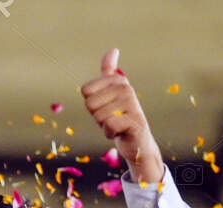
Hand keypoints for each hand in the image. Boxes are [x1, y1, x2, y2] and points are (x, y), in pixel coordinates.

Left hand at [80, 49, 162, 183]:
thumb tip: (113, 50)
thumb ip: (109, 72)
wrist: (136, 142)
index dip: (91, 104)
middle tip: (111, 118)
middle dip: (96, 116)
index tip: (105, 107)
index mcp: (118, 81)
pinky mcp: (135, 121)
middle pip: (90, 104)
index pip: (86, 90)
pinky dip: (110, 133)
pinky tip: (120, 132)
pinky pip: (109, 125)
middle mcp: (127, 89)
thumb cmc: (119, 118)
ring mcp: (132, 104)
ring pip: (98, 116)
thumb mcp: (110, 94)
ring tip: (117, 124)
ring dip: (104, 126)